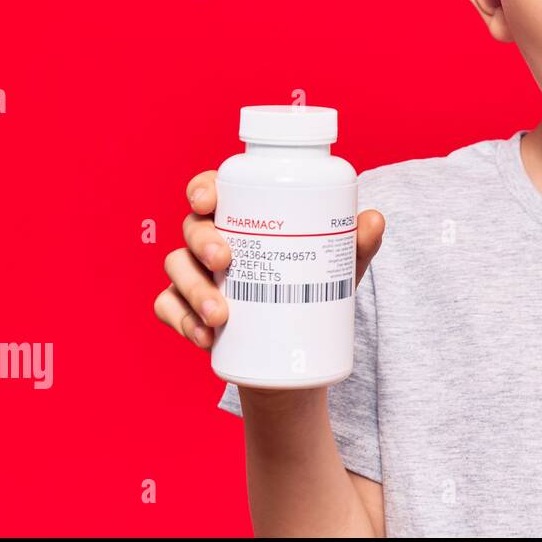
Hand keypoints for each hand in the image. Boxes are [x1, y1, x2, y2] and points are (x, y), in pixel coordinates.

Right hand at [153, 168, 384, 397]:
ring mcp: (195, 274)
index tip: (209, 200)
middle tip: (225, 260)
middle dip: (202, 241)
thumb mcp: (338, 267)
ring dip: (194, 289)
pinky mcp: (186, 310)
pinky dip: (182, 321)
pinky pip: (167, 308)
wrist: (297, 353)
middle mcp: (212, 239)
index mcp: (242, 215)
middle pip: (191, 227)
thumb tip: (374, 220)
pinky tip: (205, 336)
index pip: (213, 190)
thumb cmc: (312, 288)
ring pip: (176, 268)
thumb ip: (356, 243)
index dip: (203, 188)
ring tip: (222, 315)